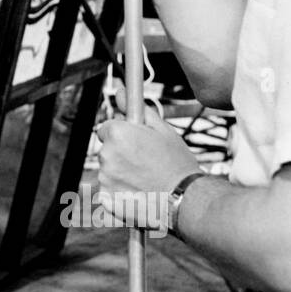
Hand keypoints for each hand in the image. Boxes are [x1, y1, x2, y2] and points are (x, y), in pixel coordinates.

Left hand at [95, 106, 199, 229]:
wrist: (185, 199)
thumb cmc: (176, 163)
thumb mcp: (162, 130)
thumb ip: (138, 109)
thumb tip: (121, 91)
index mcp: (117, 134)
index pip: (106, 128)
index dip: (122, 135)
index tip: (136, 143)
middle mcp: (106, 154)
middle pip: (107, 150)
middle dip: (121, 154)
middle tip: (146, 163)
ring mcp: (105, 178)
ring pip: (108, 171)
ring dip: (121, 173)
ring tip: (146, 179)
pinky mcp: (106, 198)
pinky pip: (108, 191)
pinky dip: (120, 193)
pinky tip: (139, 193)